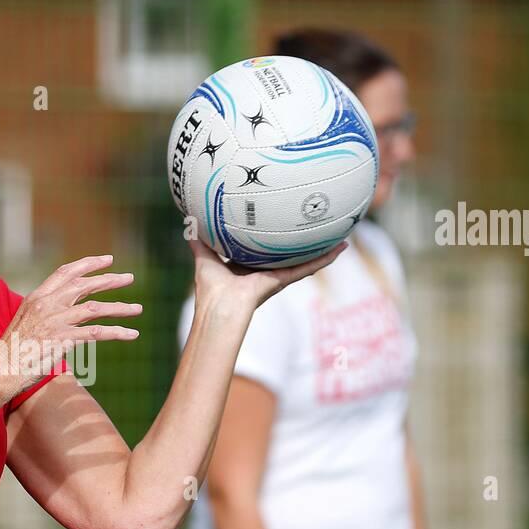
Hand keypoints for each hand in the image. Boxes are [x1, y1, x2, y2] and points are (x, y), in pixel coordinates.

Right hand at [0, 254, 141, 392]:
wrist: (0, 370)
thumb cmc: (11, 351)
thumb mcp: (25, 323)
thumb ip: (45, 313)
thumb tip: (64, 311)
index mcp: (37, 298)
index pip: (65, 272)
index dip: (88, 264)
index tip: (107, 260)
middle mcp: (47, 305)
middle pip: (84, 285)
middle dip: (109, 280)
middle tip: (129, 278)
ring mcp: (54, 322)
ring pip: (95, 308)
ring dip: (119, 308)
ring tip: (137, 309)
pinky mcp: (62, 340)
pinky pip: (96, 333)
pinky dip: (117, 332)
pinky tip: (132, 334)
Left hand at [189, 238, 347, 314]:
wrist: (220, 308)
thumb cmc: (210, 288)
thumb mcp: (204, 257)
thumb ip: (198, 240)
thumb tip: (188, 221)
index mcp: (247, 268)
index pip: (263, 250)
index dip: (271, 238)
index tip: (280, 224)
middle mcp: (265, 271)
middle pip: (288, 255)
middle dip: (301, 243)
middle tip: (315, 226)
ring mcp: (277, 276)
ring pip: (304, 261)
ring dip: (321, 251)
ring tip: (339, 236)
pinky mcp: (284, 280)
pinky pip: (308, 268)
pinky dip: (324, 259)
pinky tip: (341, 248)